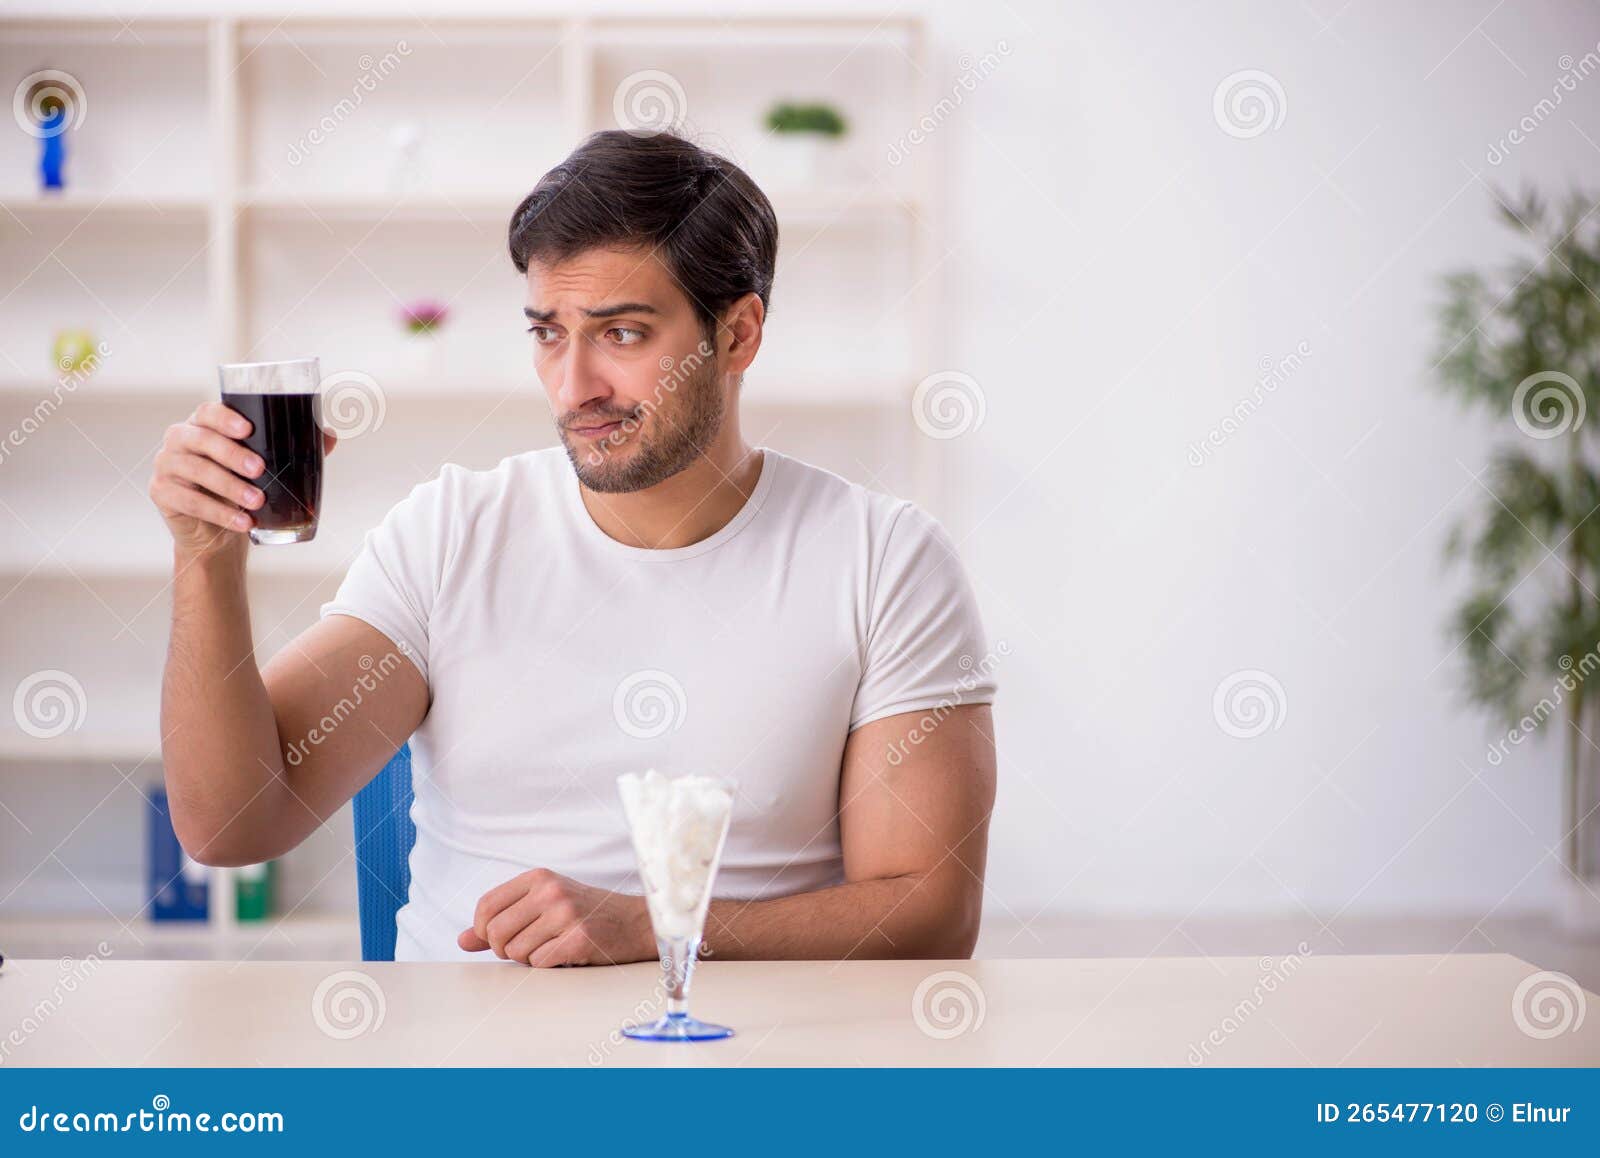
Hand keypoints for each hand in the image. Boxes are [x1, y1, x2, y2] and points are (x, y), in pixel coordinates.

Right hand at [148, 401, 337, 559]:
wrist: (218, 530)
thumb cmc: (241, 487)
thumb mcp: (266, 468)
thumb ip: (295, 448)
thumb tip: (329, 435)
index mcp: (203, 425)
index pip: (208, 411)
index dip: (225, 418)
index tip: (248, 430)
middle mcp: (180, 439)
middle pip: (200, 439)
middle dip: (231, 454)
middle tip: (260, 469)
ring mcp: (166, 465)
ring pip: (195, 470)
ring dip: (229, 486)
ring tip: (256, 501)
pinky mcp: (160, 492)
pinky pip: (189, 501)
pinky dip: (219, 513)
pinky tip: (243, 522)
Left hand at [458, 867, 654, 966]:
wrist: (634, 921)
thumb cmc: (585, 913)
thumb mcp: (543, 905)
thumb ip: (502, 919)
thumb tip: (462, 940)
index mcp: (538, 878)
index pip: (486, 906)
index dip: (483, 930)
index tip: (498, 938)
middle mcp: (550, 891)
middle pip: (495, 932)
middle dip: (504, 949)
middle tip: (526, 947)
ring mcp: (566, 914)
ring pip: (515, 951)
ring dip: (528, 958)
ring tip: (550, 948)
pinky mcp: (579, 938)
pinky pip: (539, 963)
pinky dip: (547, 965)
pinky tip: (565, 954)